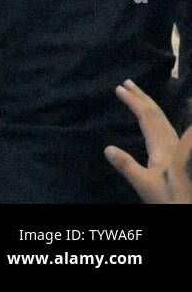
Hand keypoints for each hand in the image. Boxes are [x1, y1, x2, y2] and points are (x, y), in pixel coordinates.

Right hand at [104, 79, 191, 203]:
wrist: (189, 208)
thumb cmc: (168, 198)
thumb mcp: (145, 185)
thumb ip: (127, 166)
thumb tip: (107, 148)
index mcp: (163, 147)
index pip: (147, 117)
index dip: (134, 101)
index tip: (119, 88)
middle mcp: (172, 143)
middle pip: (157, 114)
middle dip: (142, 97)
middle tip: (127, 82)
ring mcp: (177, 148)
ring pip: (163, 119)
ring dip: (149, 104)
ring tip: (138, 94)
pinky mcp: (177, 154)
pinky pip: (165, 126)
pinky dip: (156, 116)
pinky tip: (155, 119)